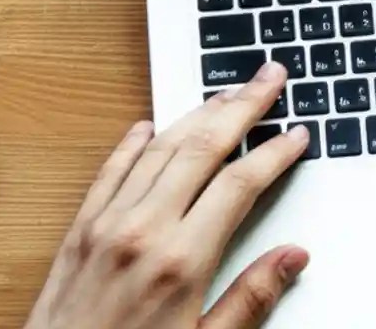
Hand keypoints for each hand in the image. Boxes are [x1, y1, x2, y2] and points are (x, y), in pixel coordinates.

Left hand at [26, 63, 309, 328]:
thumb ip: (251, 298)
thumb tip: (293, 256)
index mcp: (182, 261)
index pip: (240, 184)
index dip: (275, 153)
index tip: (298, 134)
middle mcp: (142, 231)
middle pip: (203, 148)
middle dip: (242, 106)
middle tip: (269, 77)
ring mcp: (106, 225)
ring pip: (159, 149)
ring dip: (196, 115)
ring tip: (226, 93)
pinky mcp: (78, 231)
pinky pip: (110, 171)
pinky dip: (132, 143)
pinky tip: (149, 126)